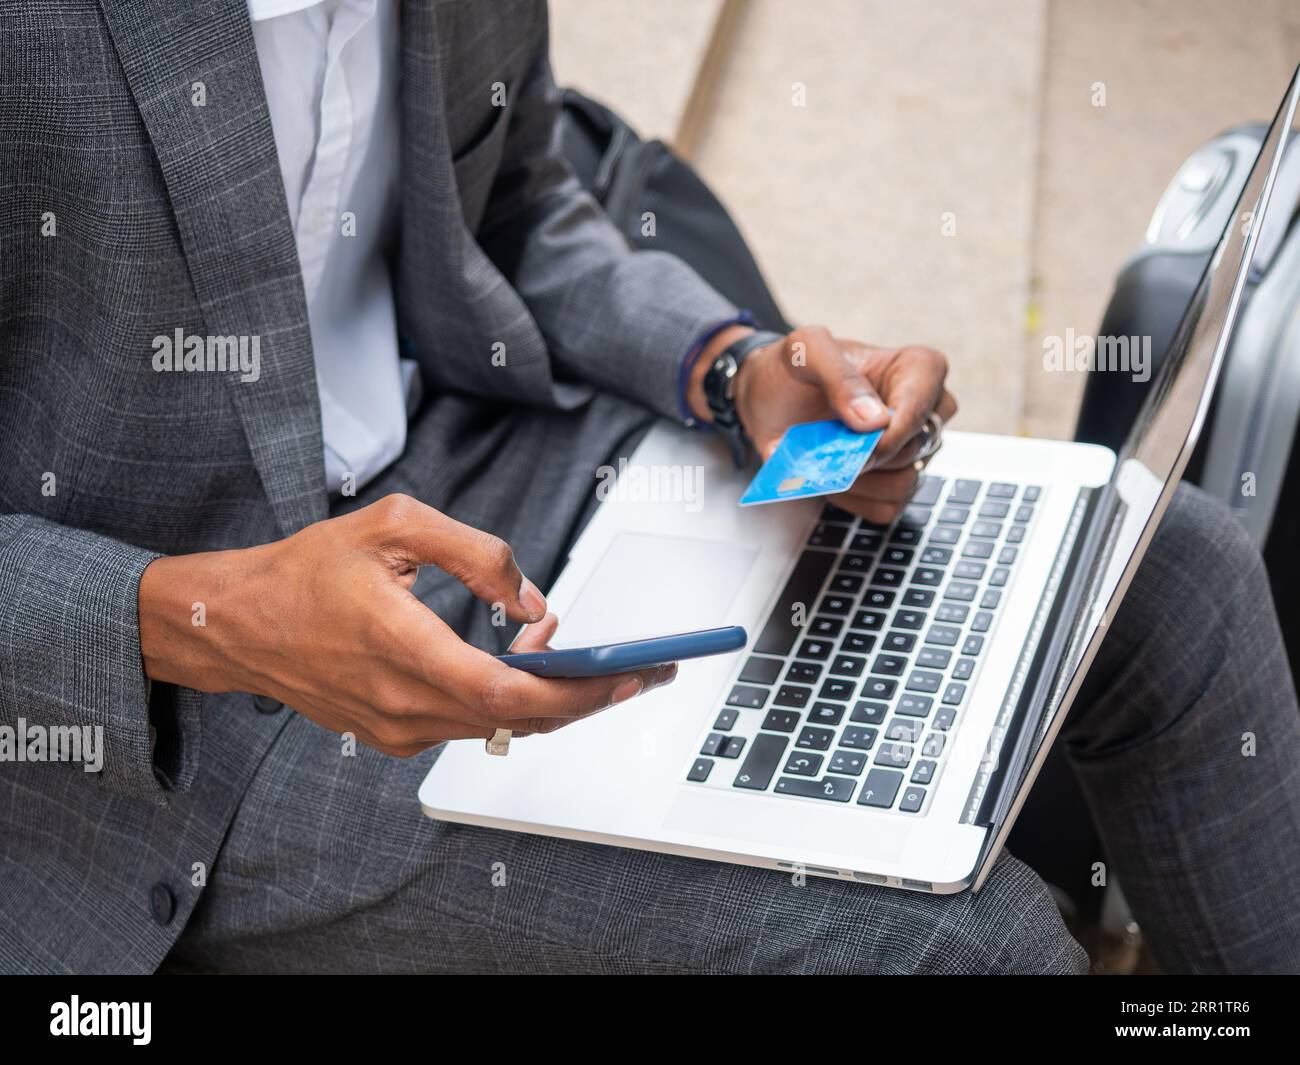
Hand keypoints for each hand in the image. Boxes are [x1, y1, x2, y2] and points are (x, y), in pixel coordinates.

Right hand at [138, 494, 675, 755]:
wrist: (237, 624)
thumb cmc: (308, 570)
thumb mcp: (395, 525)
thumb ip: (477, 554)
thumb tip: (534, 602)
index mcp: (400, 645)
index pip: (503, 691)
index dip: (572, 690)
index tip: (623, 677)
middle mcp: (399, 702)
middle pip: (515, 717)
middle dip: (586, 697)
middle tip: (638, 673)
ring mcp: (395, 728)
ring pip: (498, 726)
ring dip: (550, 698)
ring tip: (586, 660)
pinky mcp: (392, 736)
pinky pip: (470, 726)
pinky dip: (510, 703)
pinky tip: (528, 667)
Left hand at [727, 326, 955, 522]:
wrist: (768, 397)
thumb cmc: (794, 367)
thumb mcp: (806, 351)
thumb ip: (839, 376)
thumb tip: (875, 421)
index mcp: (916, 369)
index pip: (927, 403)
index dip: (898, 427)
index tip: (861, 434)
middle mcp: (921, 412)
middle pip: (915, 449)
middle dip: (867, 454)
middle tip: (828, 442)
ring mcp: (909, 451)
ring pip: (904, 484)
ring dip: (858, 480)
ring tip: (826, 457)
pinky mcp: (890, 483)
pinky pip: (886, 508)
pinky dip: (853, 499)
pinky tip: (831, 476)